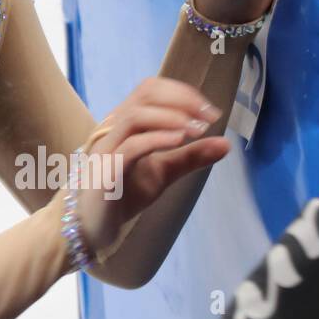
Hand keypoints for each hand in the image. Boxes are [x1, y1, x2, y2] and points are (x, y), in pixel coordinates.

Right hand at [70, 79, 231, 257]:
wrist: (92, 228)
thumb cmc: (122, 195)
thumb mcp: (163, 172)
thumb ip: (190, 157)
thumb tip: (226, 144)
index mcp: (124, 122)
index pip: (151, 89)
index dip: (182, 93)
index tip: (210, 111)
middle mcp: (112, 128)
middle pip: (145, 93)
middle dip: (182, 99)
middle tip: (209, 116)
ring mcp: (106, 148)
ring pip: (135, 116)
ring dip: (172, 117)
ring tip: (198, 129)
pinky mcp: (104, 172)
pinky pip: (130, 147)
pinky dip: (157, 139)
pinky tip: (180, 142)